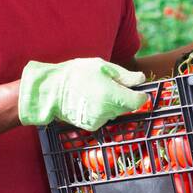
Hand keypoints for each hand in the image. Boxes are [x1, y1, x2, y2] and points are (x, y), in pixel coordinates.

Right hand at [18, 56, 146, 130]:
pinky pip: (104, 117)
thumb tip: (140, 79)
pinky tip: (90, 100)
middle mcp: (108, 110)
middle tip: (110, 84)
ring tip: (96, 91)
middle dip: (124, 97)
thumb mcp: (102, 67)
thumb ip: (124, 75)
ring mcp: (99, 120)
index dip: (140, 95)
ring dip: (112, 103)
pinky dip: (101, 110)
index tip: (138, 90)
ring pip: (115, 112)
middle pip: (127, 107)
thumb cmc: (76, 73)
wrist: (52, 90)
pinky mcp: (92, 126)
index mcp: (113, 95)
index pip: (138, 101)